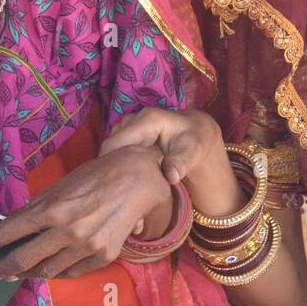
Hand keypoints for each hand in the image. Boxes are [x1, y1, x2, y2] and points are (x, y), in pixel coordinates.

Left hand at [0, 144, 170, 280]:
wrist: (138, 180)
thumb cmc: (96, 176)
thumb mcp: (62, 185)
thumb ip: (38, 207)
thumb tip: (13, 225)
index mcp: (52, 209)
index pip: (10, 231)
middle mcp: (66, 231)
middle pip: (23, 260)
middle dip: (3, 267)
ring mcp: (85, 247)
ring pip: (47, 271)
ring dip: (29, 272)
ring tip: (21, 271)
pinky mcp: (101, 257)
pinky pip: (71, 272)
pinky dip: (57, 271)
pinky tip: (50, 267)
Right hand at [101, 107, 222, 183]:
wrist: (196, 131)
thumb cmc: (194, 141)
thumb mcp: (192, 152)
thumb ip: (180, 163)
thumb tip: (171, 177)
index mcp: (147, 120)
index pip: (115, 143)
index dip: (111, 164)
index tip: (116, 185)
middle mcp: (135, 118)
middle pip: (110, 145)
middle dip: (112, 165)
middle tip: (120, 187)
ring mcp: (130, 123)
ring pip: (112, 146)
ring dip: (115, 163)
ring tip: (126, 181)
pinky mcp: (128, 130)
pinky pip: (116, 146)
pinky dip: (119, 159)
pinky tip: (130, 173)